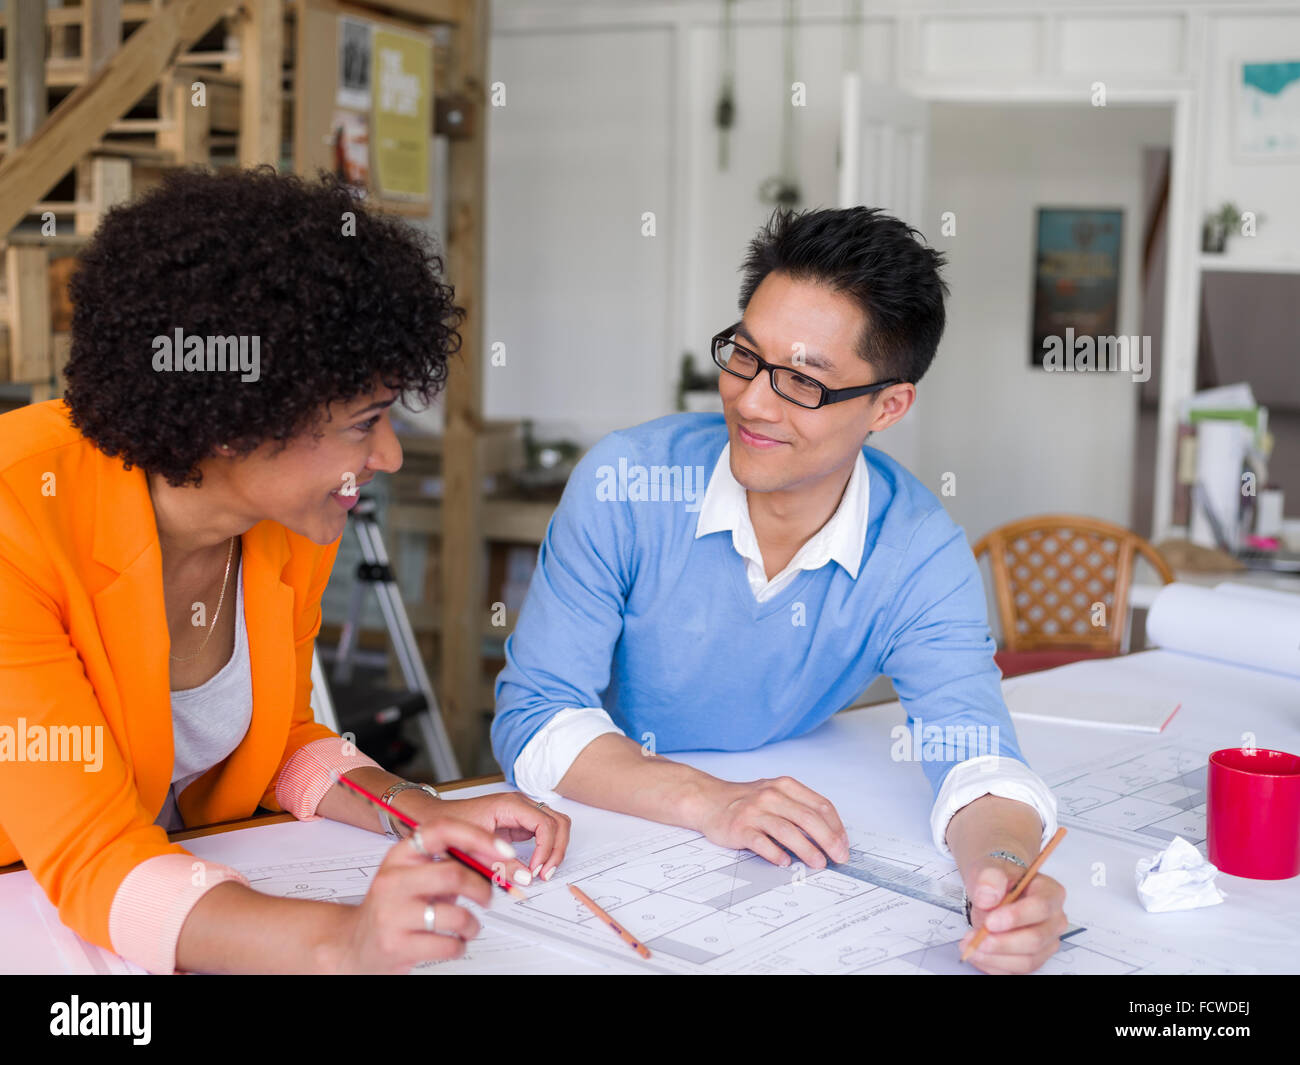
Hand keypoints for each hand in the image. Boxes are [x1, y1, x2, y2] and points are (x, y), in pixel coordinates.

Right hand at [330, 817, 513, 973]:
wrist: (352, 944)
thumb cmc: (392, 907)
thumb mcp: (412, 875)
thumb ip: (446, 863)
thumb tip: (494, 858)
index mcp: (399, 855)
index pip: (441, 830)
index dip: (478, 837)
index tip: (503, 851)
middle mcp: (393, 880)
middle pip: (454, 874)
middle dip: (482, 888)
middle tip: (488, 897)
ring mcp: (393, 913)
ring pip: (456, 915)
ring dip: (473, 924)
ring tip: (469, 926)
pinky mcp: (396, 946)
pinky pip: (448, 945)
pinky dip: (460, 945)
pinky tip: (453, 942)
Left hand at [438, 792, 571, 885]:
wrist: (435, 818)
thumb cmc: (448, 826)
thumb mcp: (473, 849)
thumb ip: (500, 864)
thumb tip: (526, 878)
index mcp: (510, 804)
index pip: (545, 823)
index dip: (546, 849)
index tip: (536, 871)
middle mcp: (520, 804)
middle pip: (558, 822)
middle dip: (556, 850)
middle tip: (545, 874)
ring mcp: (522, 812)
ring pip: (557, 825)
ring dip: (556, 849)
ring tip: (543, 872)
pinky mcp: (520, 822)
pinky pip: (545, 832)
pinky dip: (547, 849)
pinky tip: (536, 866)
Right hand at [697, 775, 850, 868]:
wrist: (709, 801)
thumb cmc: (748, 802)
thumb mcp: (776, 795)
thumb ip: (799, 809)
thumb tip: (830, 836)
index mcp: (785, 786)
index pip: (820, 805)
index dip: (836, 827)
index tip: (843, 844)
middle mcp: (771, 796)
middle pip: (808, 818)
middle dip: (828, 840)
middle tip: (839, 857)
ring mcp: (755, 812)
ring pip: (788, 831)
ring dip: (807, 849)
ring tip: (819, 863)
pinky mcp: (740, 828)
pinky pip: (762, 843)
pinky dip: (776, 854)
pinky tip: (786, 862)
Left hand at [958, 858, 1067, 973]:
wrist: (993, 891)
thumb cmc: (997, 881)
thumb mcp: (989, 869)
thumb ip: (989, 878)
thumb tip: (988, 898)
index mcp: (1051, 893)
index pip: (1040, 907)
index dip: (1015, 917)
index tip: (990, 922)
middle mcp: (1054, 921)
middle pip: (1036, 939)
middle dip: (1003, 943)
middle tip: (977, 939)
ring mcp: (1047, 943)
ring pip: (1027, 960)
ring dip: (995, 957)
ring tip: (971, 945)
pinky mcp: (1034, 958)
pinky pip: (1016, 970)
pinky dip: (993, 965)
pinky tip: (977, 954)